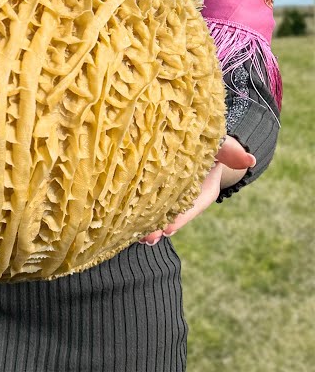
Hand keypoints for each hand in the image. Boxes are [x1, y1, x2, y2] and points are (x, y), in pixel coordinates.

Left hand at [140, 136, 255, 244]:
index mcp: (205, 188)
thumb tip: (250, 159)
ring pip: (161, 210)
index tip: (167, 229)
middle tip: (147, 238)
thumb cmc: (210, 140)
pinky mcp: (156, 185)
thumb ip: (232, 151)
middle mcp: (189, 194)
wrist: (200, 138)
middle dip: (161, 225)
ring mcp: (173, 192)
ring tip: (136, 237)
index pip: (193, 205)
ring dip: (148, 222)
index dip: (181, 217)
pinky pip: (149, 199)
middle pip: (175, 213)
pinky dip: (139, 209)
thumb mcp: (222, 145)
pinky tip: (125, 221)